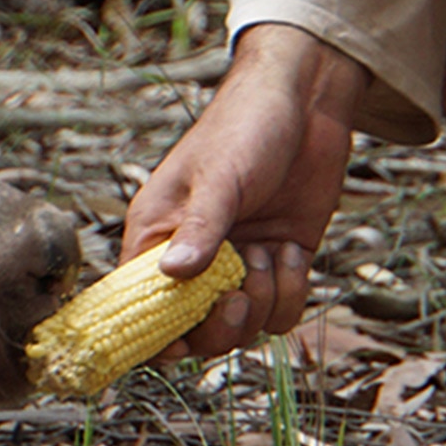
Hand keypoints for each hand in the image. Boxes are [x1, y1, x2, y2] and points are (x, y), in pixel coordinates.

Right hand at [118, 24, 354, 359]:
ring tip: (270, 252)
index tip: (182, 342)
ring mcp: (239, 264)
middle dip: (221, 326)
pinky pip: (281, 310)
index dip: (156, 336)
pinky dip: (292, 289)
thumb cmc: (245, 125)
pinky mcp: (279, 262)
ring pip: (243, 327)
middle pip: (195, 333)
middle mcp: (194, 258)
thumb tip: (171, 276)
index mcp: (156, 236)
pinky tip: (292, 248)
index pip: (139, 307)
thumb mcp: (219, 177)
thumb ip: (199, 229)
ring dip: (263, 300)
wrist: (306, 102)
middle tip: (239, 295)